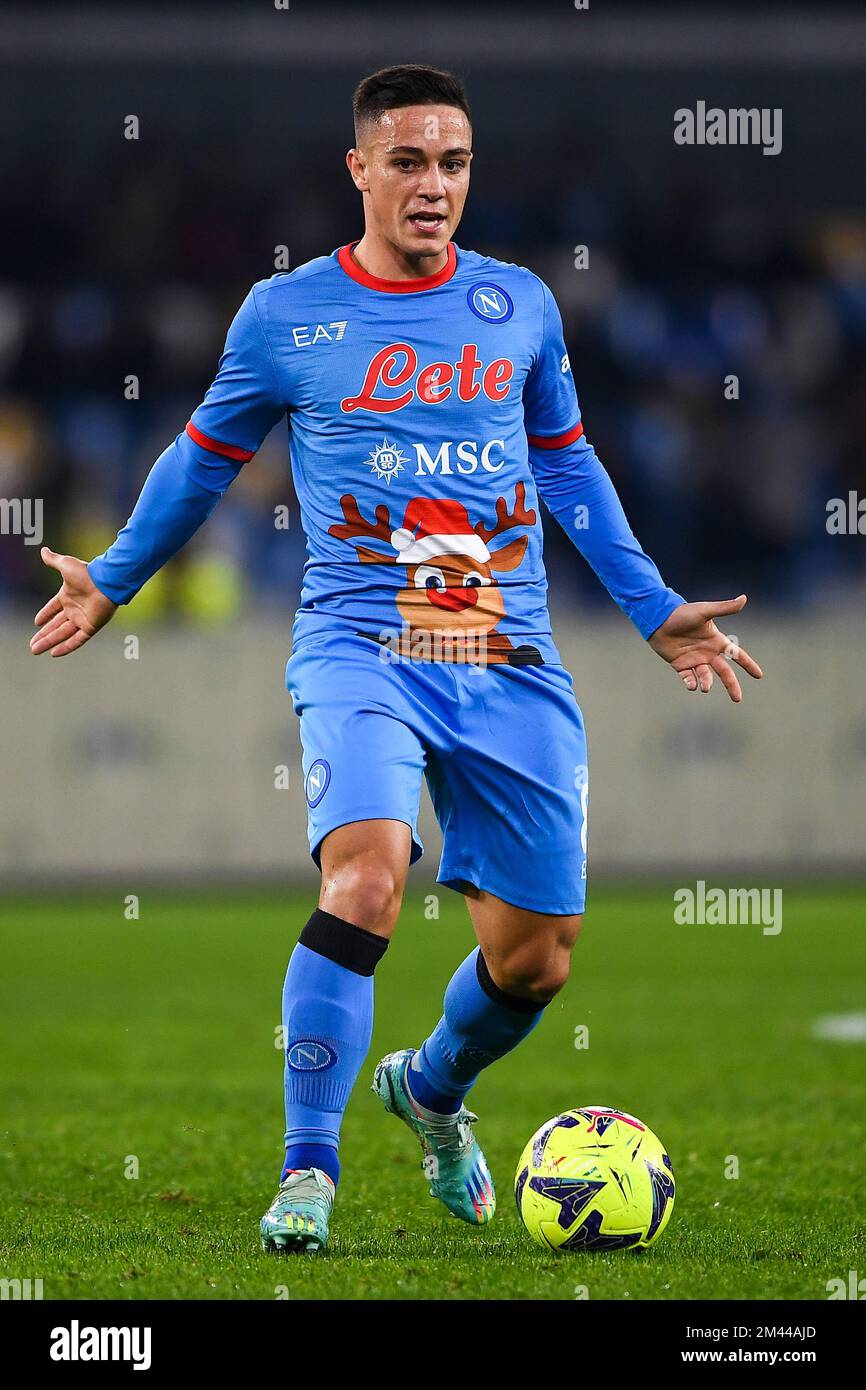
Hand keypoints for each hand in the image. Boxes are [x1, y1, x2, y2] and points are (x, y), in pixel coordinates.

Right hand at [30, 548, 116, 656]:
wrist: (106, 582)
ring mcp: (82, 619)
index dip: (45, 615)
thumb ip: (53, 560)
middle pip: (55, 626)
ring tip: (35, 650)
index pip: (53, 608)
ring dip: (49, 642)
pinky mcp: (91, 627)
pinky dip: (66, 647)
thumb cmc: (87, 573)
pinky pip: (77, 640)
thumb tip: (43, 550)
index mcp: (68, 596)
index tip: (36, 623)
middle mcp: (74, 609)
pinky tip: (54, 653)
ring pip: (62, 634)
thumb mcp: (65, 565)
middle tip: (32, 645)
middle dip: (43, 635)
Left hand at [648, 594, 762, 702]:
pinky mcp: (680, 664)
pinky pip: (688, 677)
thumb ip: (724, 608)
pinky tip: (692, 686)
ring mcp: (694, 659)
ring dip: (707, 683)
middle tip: (737, 699)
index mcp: (716, 641)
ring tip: (705, 688)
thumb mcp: (705, 611)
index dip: (748, 664)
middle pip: (724, 672)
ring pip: (705, 676)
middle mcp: (707, 652)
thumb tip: (744, 598)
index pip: (737, 654)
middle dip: (731, 685)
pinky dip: (690, 683)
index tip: (759, 675)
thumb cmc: (682, 613)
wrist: (659, 619)